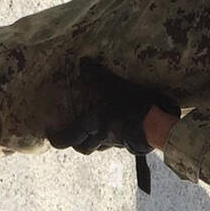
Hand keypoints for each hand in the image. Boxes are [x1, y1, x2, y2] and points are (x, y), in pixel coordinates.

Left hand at [49, 59, 179, 156]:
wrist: (159, 125)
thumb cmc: (132, 106)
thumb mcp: (113, 86)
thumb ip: (97, 76)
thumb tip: (83, 63)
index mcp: (93, 125)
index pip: (67, 139)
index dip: (56, 139)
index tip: (50, 136)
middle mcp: (102, 137)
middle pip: (83, 148)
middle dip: (77, 143)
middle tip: (75, 136)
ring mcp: (118, 144)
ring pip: (101, 147)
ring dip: (96, 141)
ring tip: (97, 131)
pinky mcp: (132, 145)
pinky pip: (118, 144)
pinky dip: (115, 138)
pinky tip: (121, 128)